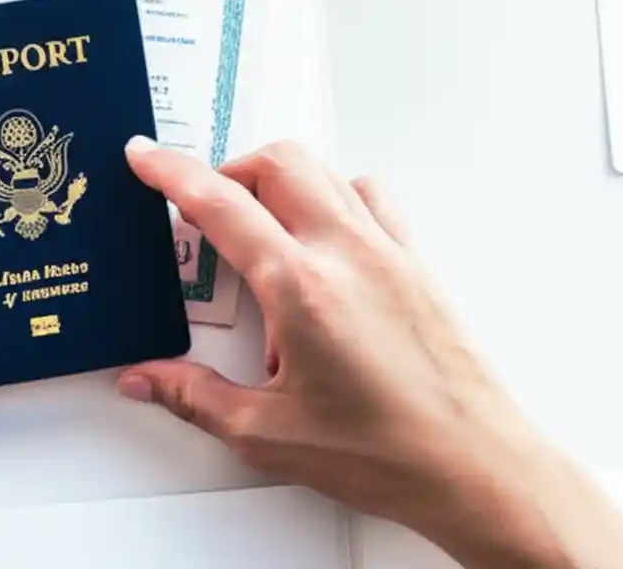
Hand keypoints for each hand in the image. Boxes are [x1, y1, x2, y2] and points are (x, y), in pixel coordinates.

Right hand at [117, 138, 622, 568]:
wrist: (476, 466)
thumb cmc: (388, 452)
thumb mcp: (267, 432)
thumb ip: (194, 397)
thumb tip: (148, 379)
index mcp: (301, 288)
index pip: (221, 204)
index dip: (172, 172)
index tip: (146, 156)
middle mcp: (347, 254)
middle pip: (277, 165)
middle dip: (228, 170)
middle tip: (200, 206)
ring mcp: (388, 252)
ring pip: (324, 171)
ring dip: (280, 178)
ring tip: (257, 222)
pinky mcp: (416, 264)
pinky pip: (370, 198)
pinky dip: (334, 195)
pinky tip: (323, 237)